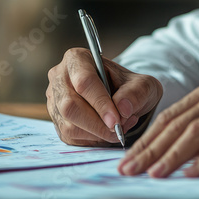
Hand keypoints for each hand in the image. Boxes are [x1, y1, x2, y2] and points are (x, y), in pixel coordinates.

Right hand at [46, 48, 161, 145]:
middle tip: (118, 129)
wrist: (124, 97)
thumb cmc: (131, 87)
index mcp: (77, 58)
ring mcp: (55, 100)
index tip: (116, 120)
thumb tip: (122, 108)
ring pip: (68, 124)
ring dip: (95, 133)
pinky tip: (106, 132)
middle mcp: (60, 77)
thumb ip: (136, 93)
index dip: (100, 103)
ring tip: (118, 128)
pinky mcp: (57, 120)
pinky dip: (91, 139)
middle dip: (97, 123)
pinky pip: (69, 137)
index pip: (84, 81)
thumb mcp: (143, 85)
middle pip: (70, 105)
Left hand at [117, 76, 198, 177]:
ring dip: (171, 155)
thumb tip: (181, 146)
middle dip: (150, 147)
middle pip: (180, 122)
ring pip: (197, 132)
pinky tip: (192, 173)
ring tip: (153, 174)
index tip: (130, 155)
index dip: (149, 135)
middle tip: (128, 169)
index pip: (174, 113)